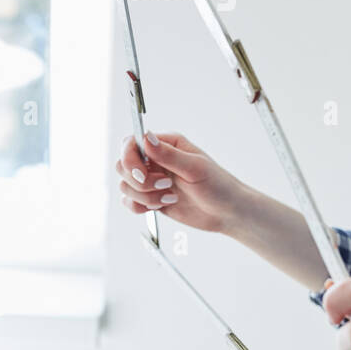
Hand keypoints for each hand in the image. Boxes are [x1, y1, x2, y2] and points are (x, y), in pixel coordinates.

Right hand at [113, 131, 243, 233]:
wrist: (227, 212)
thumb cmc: (218, 185)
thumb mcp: (195, 168)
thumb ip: (168, 154)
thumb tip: (145, 137)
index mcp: (166, 144)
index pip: (131, 143)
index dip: (130, 159)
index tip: (143, 175)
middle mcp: (155, 160)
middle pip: (123, 165)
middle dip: (138, 181)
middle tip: (165, 186)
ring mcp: (152, 180)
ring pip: (125, 185)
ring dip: (144, 196)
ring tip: (169, 197)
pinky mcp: (151, 198)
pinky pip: (129, 202)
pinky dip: (140, 207)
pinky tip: (162, 206)